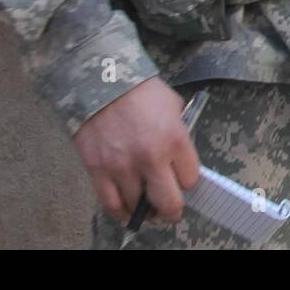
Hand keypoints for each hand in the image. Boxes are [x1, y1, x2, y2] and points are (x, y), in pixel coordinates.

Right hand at [72, 77, 200, 225]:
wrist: (101, 78)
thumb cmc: (138, 89)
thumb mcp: (172, 105)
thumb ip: (178, 134)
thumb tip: (179, 159)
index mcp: (174, 138)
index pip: (191, 180)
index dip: (186, 181)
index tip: (180, 178)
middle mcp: (150, 157)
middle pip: (169, 203)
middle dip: (171, 208)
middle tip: (167, 204)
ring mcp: (122, 166)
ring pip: (138, 207)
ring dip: (143, 207)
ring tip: (143, 201)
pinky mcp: (98, 170)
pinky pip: (111, 205)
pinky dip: (120, 211)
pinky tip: (125, 207)